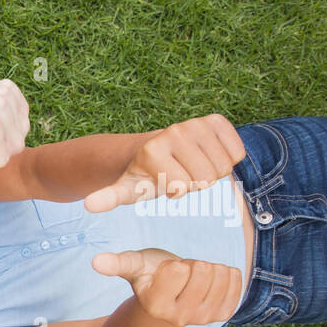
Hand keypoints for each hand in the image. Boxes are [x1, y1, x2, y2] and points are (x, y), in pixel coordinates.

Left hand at [84, 113, 245, 211]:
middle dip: (195, 184)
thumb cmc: (144, 175)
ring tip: (191, 166)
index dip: (176, 192)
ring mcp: (197, 123)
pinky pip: (237, 152)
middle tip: (181, 174)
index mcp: (154, 150)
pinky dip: (227, 159)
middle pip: (206, 178)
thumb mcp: (126, 190)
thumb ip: (108, 198)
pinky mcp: (216, 120)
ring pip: (224, 167)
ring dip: (211, 173)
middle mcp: (176, 131)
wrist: (157, 149)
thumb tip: (89, 205)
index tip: (164, 183)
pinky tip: (207, 155)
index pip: (183, 187)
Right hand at [93, 248, 242, 326]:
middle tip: (181, 278)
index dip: (173, 264)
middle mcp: (180, 316)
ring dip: (208, 269)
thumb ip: (117, 264)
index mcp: (156, 304)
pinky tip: (210, 282)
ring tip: (192, 281)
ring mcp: (204, 318)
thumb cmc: (148, 279)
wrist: (165, 307)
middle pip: (203, 270)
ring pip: (220, 274)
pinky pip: (235, 280)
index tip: (165, 276)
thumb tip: (95, 261)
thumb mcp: (133, 267)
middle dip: (192, 265)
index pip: (179, 269)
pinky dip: (226, 274)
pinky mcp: (223, 314)